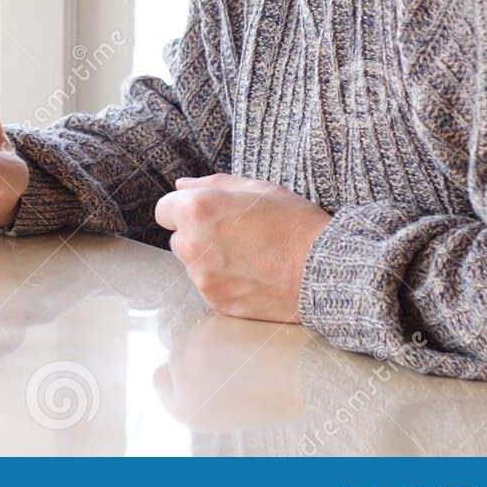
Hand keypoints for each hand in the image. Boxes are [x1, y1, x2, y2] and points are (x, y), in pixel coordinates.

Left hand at [154, 174, 331, 322]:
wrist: (322, 270)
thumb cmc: (293, 222)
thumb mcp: (255, 189)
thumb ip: (210, 184)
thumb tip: (181, 186)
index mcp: (196, 210)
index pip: (163, 210)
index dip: (184, 209)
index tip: (207, 214)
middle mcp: (191, 245)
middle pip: (179, 239)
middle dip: (199, 235)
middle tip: (238, 234)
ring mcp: (202, 277)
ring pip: (194, 265)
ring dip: (210, 260)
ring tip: (250, 255)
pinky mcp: (215, 302)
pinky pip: (210, 287)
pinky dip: (224, 282)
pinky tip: (253, 274)